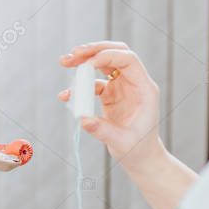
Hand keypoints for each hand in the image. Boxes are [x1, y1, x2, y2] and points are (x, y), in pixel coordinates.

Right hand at [59, 41, 166, 173]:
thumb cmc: (138, 150)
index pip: (128, 60)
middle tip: (72, 54)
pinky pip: (94, 81)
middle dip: (94, 50)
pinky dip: (80, 84)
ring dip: (84, 60)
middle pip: (116, 53)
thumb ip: (103, 131)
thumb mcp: (122, 143)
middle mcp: (134, 83)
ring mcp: (123, 87)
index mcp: (144, 89)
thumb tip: (83, 119)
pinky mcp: (111, 94)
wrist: (142, 158)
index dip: (108, 56)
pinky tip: (66, 94)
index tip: (87, 64)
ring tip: (65, 61)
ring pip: (104, 62)